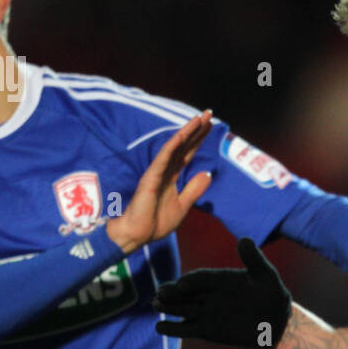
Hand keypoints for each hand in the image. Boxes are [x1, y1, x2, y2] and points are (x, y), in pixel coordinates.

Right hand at [107, 113, 212, 254]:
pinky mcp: (151, 178)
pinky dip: (172, 146)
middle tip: (209, 113)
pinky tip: (182, 135)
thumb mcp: (182, 205)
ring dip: (187, 132)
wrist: (137, 235)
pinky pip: (163, 159)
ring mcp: (157, 172)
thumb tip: (208, 173)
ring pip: (174, 148)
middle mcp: (165, 170)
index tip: (210, 125)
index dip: (198, 139)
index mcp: (172, 176)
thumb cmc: (155, 222)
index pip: (188, 153)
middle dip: (196, 130)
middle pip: (183, 146)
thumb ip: (194, 189)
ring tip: (200, 118)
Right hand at [154, 237, 291, 346]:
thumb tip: (245, 240)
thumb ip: (254, 260)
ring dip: (170, 307)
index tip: (183, 283)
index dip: (193, 280)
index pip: (203, 278)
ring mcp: (207, 311)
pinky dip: (173, 328)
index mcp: (222, 279)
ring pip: (184, 308)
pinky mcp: (206, 330)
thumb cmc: (273, 294)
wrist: (277, 321)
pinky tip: (159, 326)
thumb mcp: (266, 275)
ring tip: (156, 304)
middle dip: (174, 292)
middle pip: (188, 292)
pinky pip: (187, 328)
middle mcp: (210, 294)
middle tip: (161, 292)